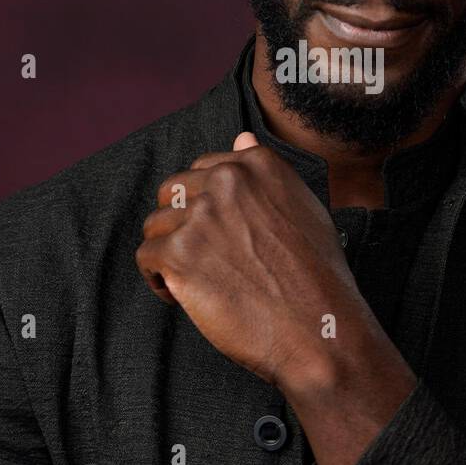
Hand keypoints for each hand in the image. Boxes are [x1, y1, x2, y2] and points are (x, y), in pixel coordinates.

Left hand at [135, 131, 364, 390]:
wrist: (319, 329)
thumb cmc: (317, 276)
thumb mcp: (304, 208)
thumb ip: (266, 174)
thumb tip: (240, 135)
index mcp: (258, 164)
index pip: (204, 169)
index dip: (207, 207)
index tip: (221, 236)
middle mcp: (228, 181)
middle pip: (173, 192)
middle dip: (181, 226)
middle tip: (206, 262)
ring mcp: (202, 216)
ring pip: (156, 224)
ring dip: (169, 253)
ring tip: (197, 283)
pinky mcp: (179, 254)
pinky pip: (146, 256)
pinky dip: (159, 280)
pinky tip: (184, 296)